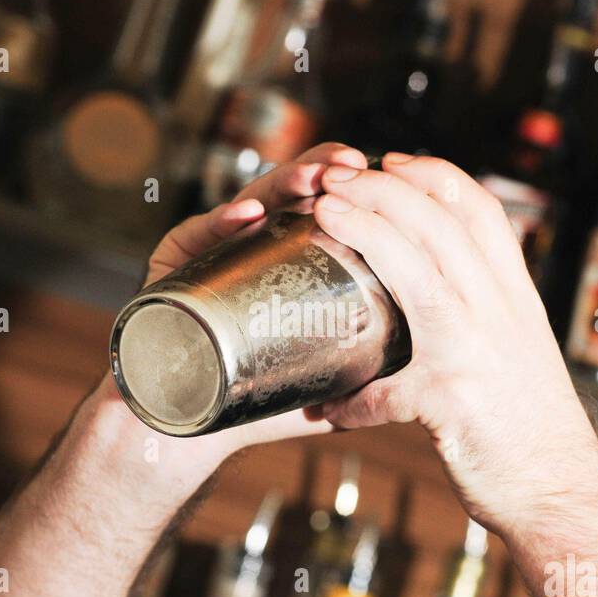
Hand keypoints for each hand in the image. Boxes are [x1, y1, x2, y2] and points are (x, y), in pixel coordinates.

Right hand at [97, 143, 369, 471]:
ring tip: (312, 180)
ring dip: (280, 185)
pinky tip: (247, 214)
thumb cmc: (248, 404)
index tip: (390, 180)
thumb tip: (427, 379)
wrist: (181, 433)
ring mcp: (208, 255)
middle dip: (324, 174)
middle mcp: (246, 250)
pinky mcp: (170, 269)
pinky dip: (220, 222)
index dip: (356, 195)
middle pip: (289, 199)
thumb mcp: (320, 385)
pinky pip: (194, 238)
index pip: (324, 216)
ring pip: (246, 204)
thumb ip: (367, 380)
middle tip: (353, 163)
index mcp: (282, 265)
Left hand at [310, 152, 597, 534]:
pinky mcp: (453, 401)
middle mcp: (501, 313)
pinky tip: (330, 408)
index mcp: (516, 298)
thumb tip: (441, 298)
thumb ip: (488, 318)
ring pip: (417, 272)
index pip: (481, 210)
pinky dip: (356, 399)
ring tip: (324, 212)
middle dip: (383, 188)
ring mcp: (478, 352)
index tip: (394, 161)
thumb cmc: (536, 433)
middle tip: (337, 176)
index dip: (433, 175)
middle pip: (441, 224)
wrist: (565, 496)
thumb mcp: (522, 354)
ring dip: (366, 232)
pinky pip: (388, 390)